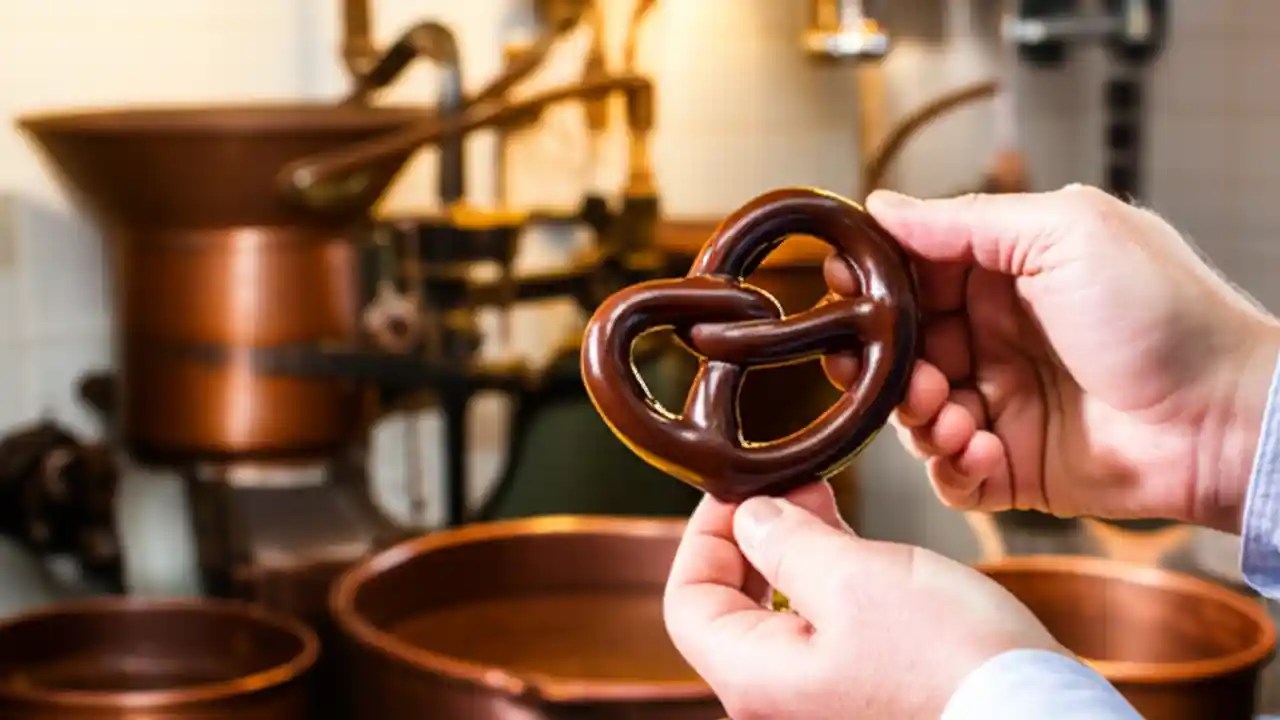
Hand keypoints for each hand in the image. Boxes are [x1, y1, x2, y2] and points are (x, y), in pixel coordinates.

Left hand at [664, 481, 1063, 718]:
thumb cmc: (949, 661)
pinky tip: (860, 546)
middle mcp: (781, 699)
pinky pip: (826, 630)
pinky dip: (831, 582)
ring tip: (827, 500)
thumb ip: (787, 542)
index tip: (740, 490)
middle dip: (753, 537)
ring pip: (782, 613)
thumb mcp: (855, 578)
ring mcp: (826, 700)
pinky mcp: (870, 693)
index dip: (704, 535)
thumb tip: (751, 518)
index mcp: (755, 680)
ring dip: (796, 552)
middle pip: (732, 608)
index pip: (688, 601)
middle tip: (791, 486)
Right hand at [824, 184, 1279, 530]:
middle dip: (883, 363)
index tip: (843, 293)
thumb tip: (880, 204)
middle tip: (893, 371)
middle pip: (898, 350)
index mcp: (1002, 275)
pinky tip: (980, 447)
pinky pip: (950, 471)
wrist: (1225, 417)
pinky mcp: (1012, 464)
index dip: (872, 286)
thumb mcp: (1065, 233)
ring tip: (952, 412)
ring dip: (916, 415)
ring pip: (912, 413)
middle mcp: (992, 337)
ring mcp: (1000, 403)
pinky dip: (950, 464)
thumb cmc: (1163, 313)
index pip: (911, 274)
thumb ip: (966, 223)